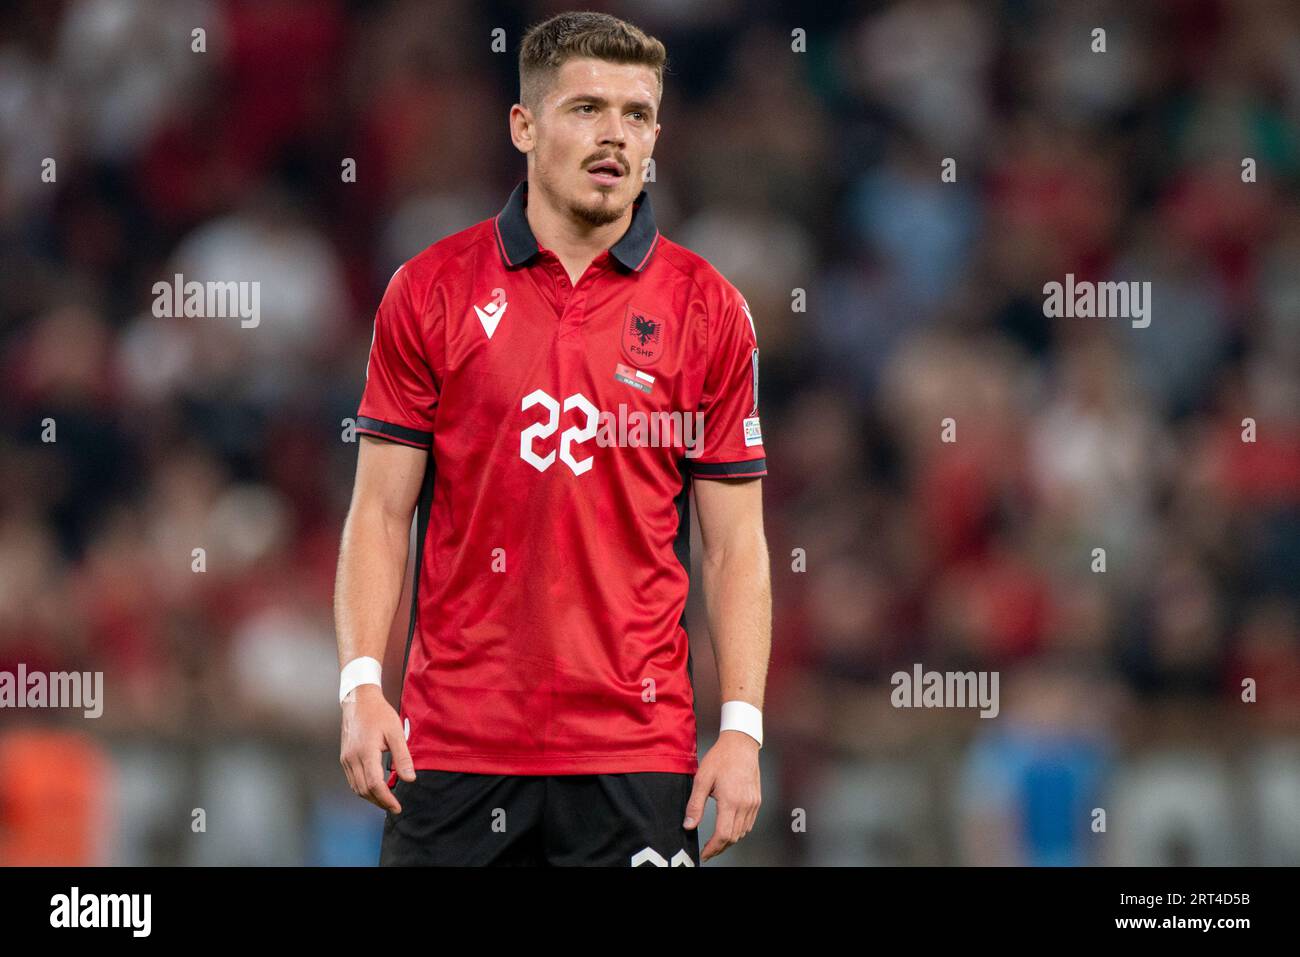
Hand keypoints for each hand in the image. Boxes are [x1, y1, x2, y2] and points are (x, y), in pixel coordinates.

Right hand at [340, 684, 415, 812]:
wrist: (359, 700)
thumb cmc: (379, 713)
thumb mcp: (396, 732)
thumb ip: (402, 757)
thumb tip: (410, 779)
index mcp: (365, 752)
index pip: (374, 784)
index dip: (386, 799)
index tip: (397, 807)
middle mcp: (352, 758)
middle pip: (364, 790)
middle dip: (380, 802)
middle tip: (394, 807)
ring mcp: (346, 759)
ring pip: (356, 788)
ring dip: (371, 798)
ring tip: (386, 801)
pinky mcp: (344, 757)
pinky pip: (352, 780)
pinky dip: (363, 789)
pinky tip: (374, 788)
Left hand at [683, 730, 761, 861]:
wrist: (741, 744)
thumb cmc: (720, 758)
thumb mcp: (702, 779)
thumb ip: (695, 805)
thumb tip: (688, 825)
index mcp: (731, 801)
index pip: (723, 835)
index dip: (712, 848)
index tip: (704, 854)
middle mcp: (745, 805)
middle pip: (734, 837)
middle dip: (720, 847)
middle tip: (707, 850)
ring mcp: (753, 803)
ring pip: (742, 832)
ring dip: (729, 840)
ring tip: (716, 841)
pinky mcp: (757, 800)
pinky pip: (749, 823)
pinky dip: (739, 830)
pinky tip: (729, 827)